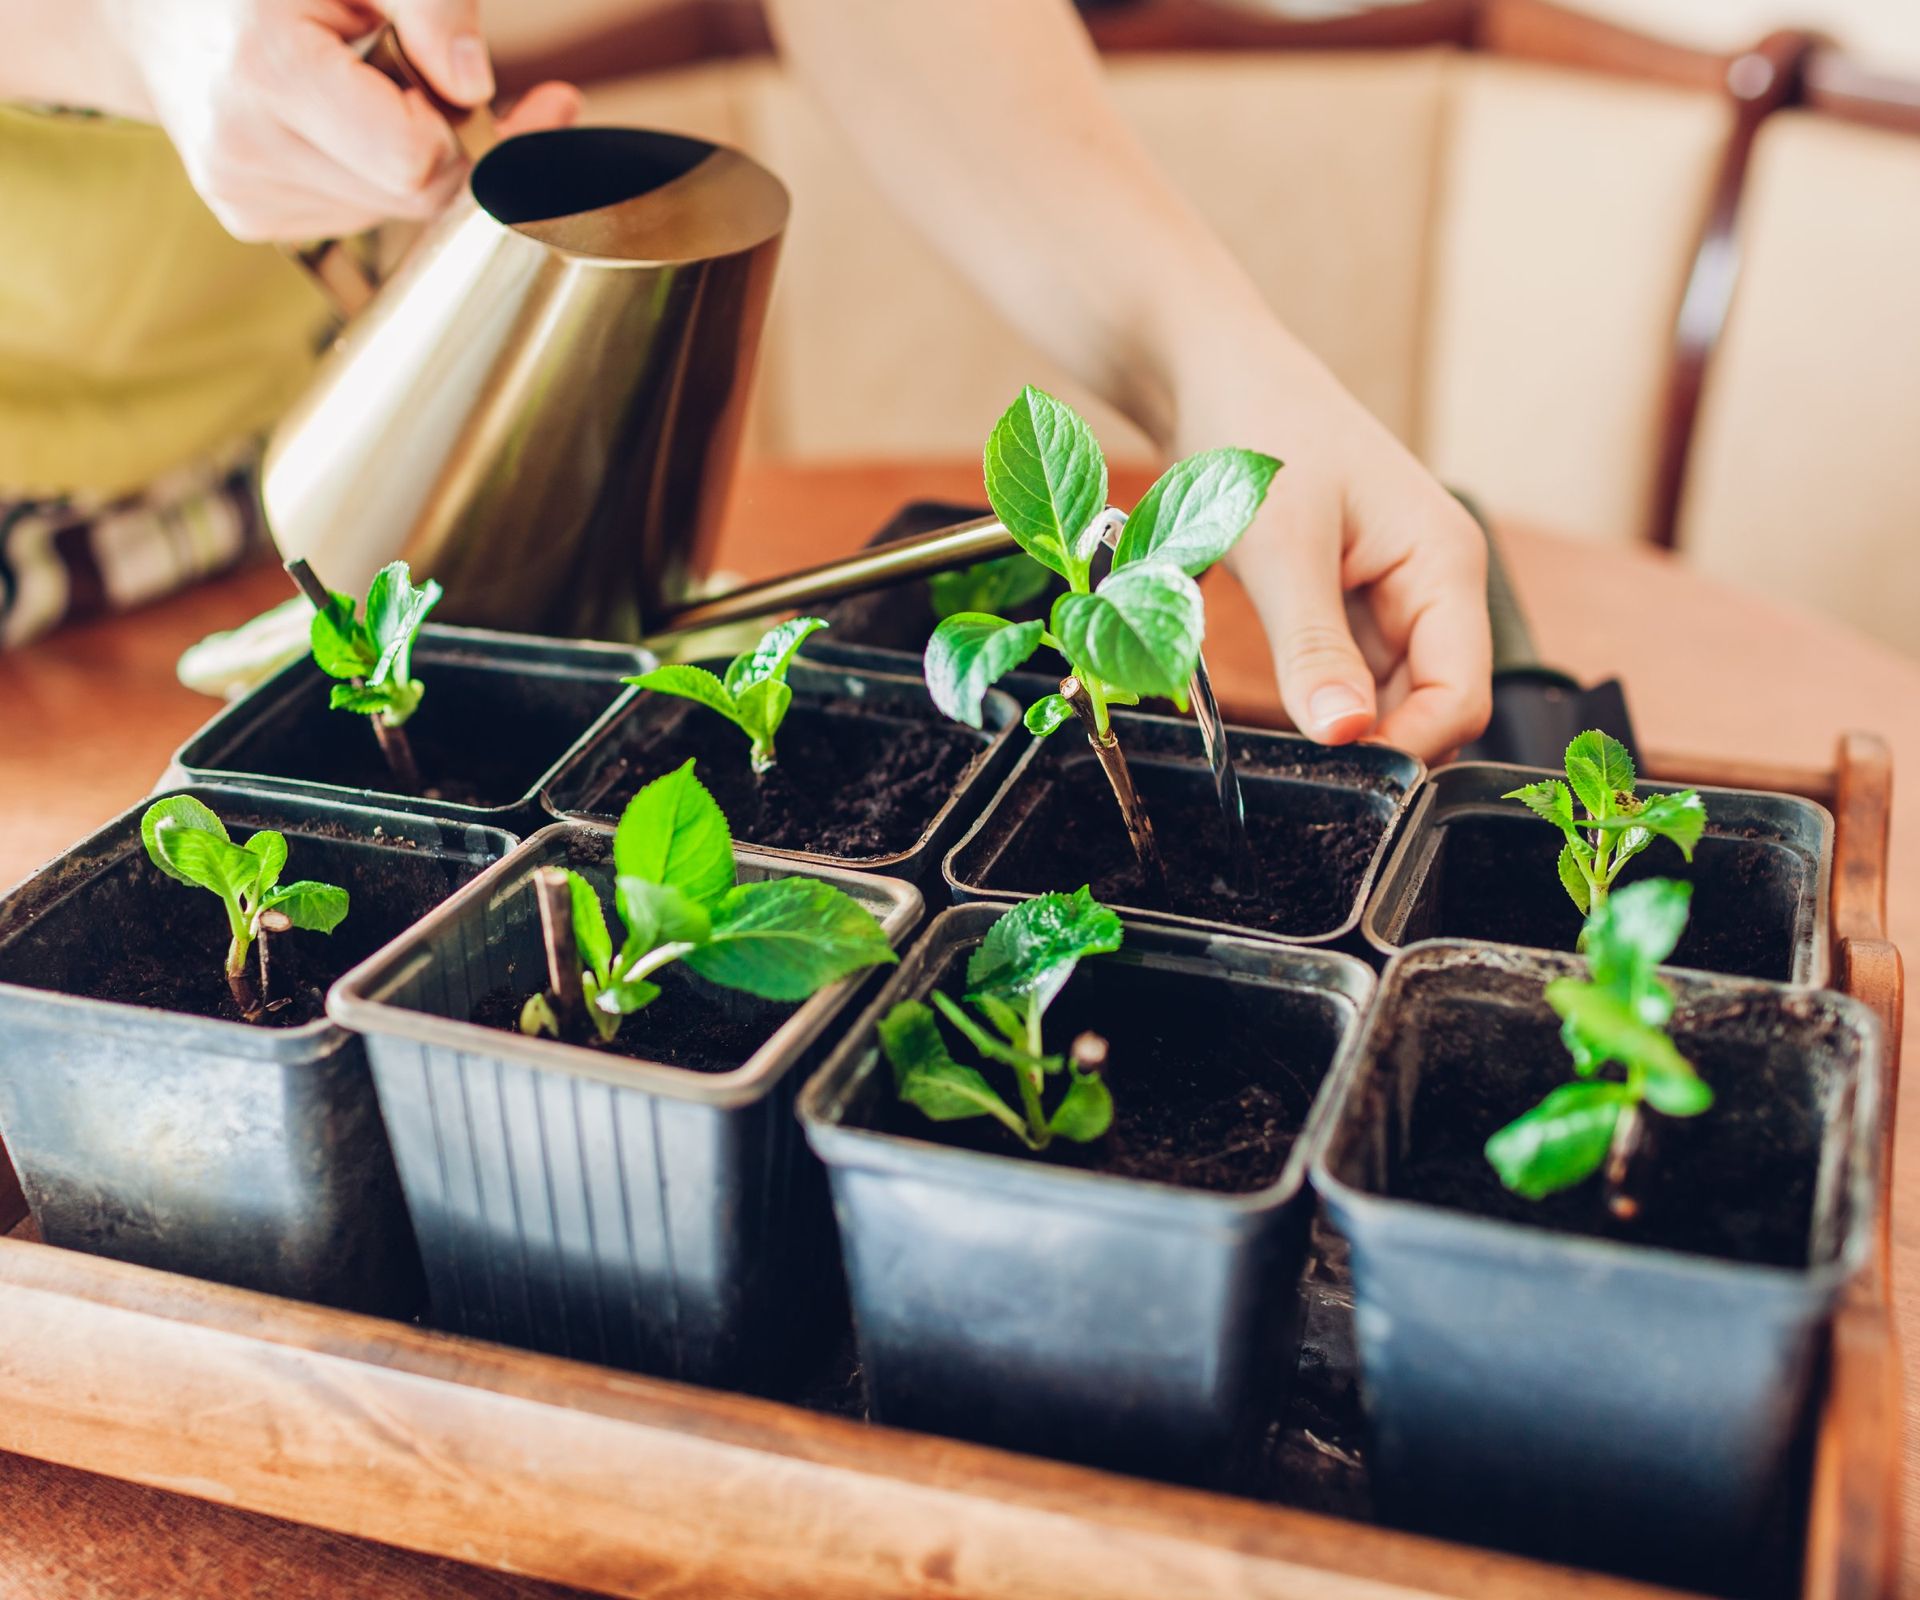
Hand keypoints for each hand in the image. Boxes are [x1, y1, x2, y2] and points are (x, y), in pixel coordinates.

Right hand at [100, 0, 580, 242]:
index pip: (415, 157)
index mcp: (268, 71)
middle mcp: (245, 148)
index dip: (445, 117)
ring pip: (393, 210)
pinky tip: (329, 123)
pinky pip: (356, 215)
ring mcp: (244, 193)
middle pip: (416, 194)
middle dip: (435, 138)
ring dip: (400, 156)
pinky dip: (365, 174)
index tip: (430, 71)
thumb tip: (473, 85)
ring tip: (353, 89)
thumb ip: (427, 4)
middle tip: (402, 72)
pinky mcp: (250, 217)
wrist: (160, 10)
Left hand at [1182, 337, 1492, 762]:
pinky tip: (1280, 690)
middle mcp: (1431, 582)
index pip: (1463, 695)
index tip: (1344, 767)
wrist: (1207, 370)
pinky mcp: (1346, 598)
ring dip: (1342, 716)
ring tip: (1284, 712)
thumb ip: (1313, 646)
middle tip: (1305, 757)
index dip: (1412, 745)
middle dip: (1379, 739)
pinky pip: (1346, 670)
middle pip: (1431, 704)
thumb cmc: (1254, 429)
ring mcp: (1390, 592)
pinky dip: (1317, 691)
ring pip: (1386, 694)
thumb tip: (1344, 733)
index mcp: (1444, 562)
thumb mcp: (1280, 547)